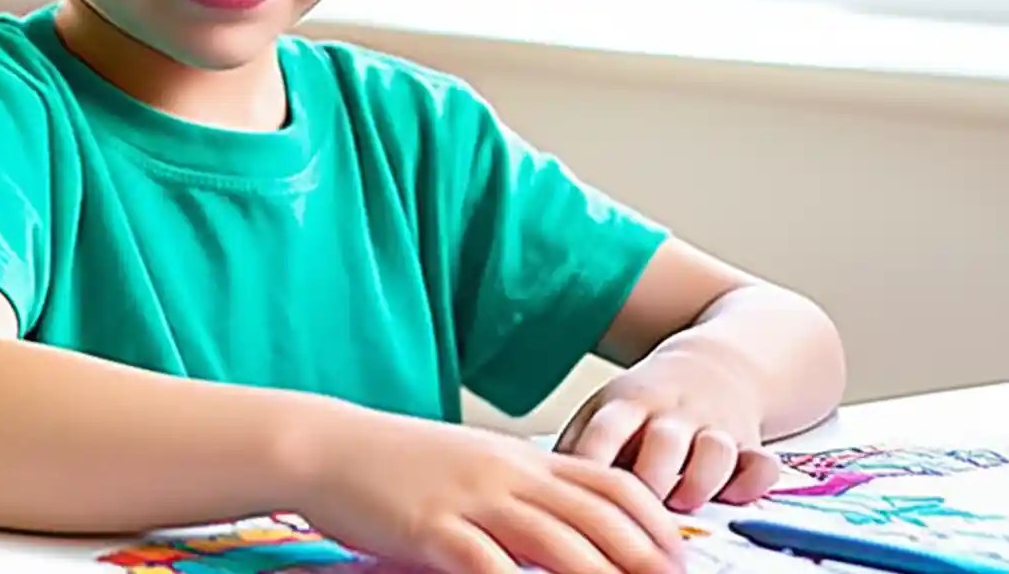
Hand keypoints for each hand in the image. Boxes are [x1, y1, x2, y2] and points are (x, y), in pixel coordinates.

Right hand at [296, 405, 685, 573]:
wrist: (330, 447)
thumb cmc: (397, 461)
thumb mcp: (470, 463)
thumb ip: (517, 489)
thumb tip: (561, 522)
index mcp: (520, 458)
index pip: (607, 481)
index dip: (651, 518)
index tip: (678, 552)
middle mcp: (506, 474)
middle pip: (595, 514)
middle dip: (644, 554)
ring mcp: (471, 500)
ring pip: (557, 541)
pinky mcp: (433, 529)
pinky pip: (488, 566)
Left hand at [554, 350, 780, 512]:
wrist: (718, 361)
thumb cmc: (648, 401)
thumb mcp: (607, 408)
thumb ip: (578, 446)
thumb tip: (537, 490)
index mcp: (628, 403)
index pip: (604, 431)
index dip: (591, 464)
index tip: (574, 499)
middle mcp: (673, 414)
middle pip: (662, 444)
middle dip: (650, 481)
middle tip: (633, 513)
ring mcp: (714, 426)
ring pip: (713, 453)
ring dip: (698, 483)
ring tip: (681, 504)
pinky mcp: (752, 442)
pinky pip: (761, 464)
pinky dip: (753, 481)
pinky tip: (735, 495)